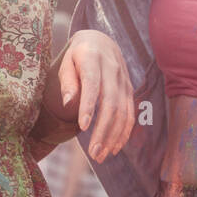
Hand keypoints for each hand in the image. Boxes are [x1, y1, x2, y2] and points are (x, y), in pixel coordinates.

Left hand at [48, 30, 134, 162]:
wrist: (101, 41)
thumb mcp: (66, 62)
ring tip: (101, 155)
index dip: (88, 105)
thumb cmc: (78, 55)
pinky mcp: (129, 89)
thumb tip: (68, 103)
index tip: (82, 126)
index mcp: (93, 59)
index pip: (92, 84)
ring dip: (114, 136)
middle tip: (93, 153)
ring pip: (123, 111)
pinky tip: (115, 147)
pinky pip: (130, 113)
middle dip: (103, 130)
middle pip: (111, 103)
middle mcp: (112, 69)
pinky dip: (124, 132)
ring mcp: (123, 80)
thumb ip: (67, 82)